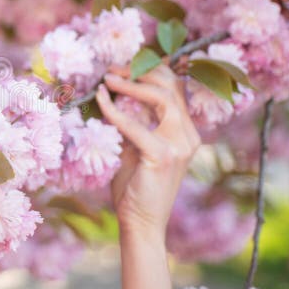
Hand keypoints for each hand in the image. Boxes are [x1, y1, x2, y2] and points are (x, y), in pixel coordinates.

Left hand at [95, 63, 201, 238]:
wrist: (140, 222)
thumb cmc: (135, 187)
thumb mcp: (134, 147)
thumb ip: (133, 124)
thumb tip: (114, 95)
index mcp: (185, 132)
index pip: (174, 88)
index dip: (150, 70)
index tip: (123, 66)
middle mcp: (188, 136)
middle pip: (170, 86)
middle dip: (140, 71)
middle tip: (112, 70)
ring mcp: (179, 146)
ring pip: (161, 97)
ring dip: (131, 84)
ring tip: (108, 79)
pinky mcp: (162, 156)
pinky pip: (135, 124)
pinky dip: (114, 110)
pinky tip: (101, 100)